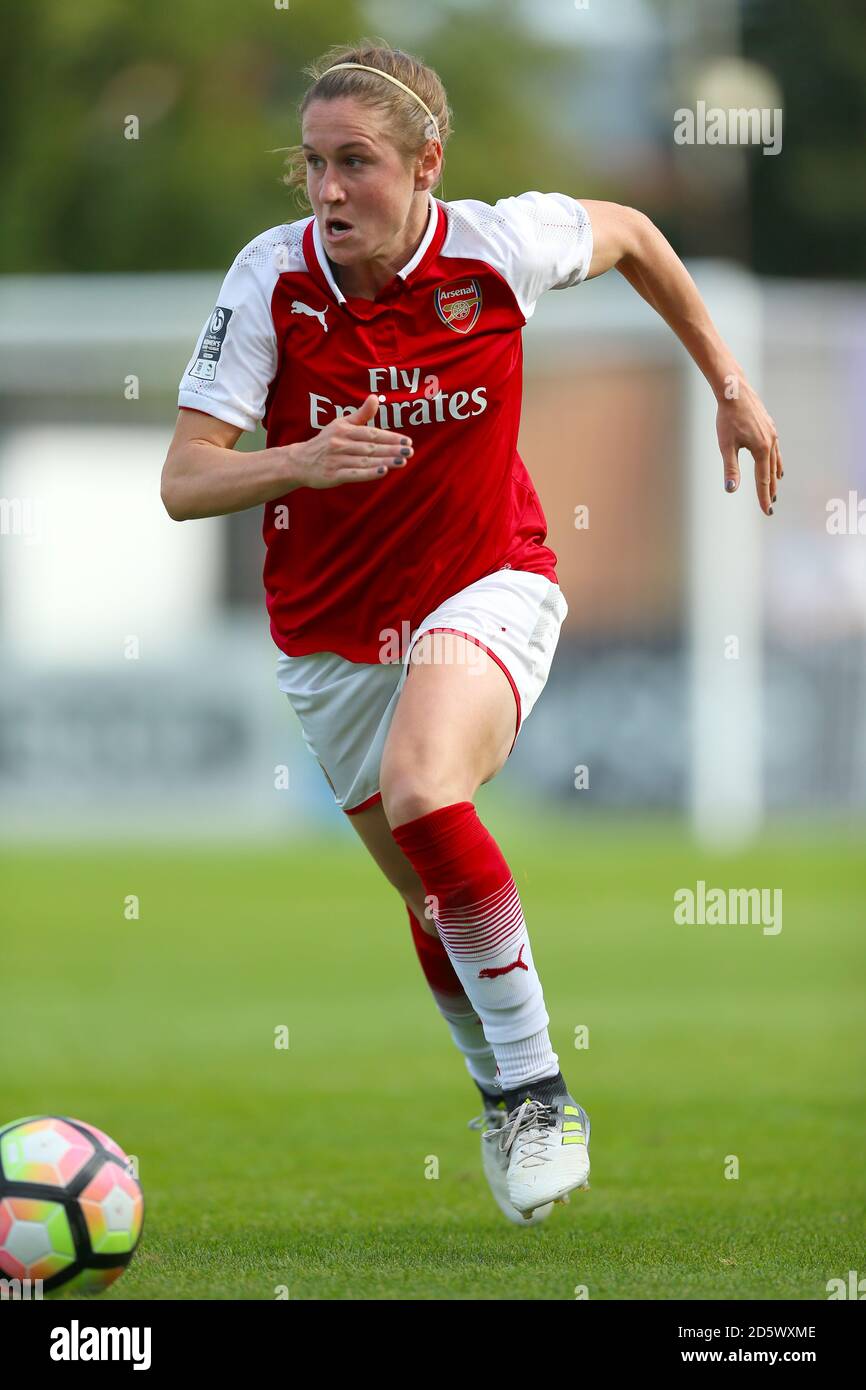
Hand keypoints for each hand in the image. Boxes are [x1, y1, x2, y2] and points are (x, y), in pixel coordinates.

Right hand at [288, 393, 412, 489]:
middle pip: (370, 447)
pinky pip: (354, 474)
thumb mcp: (340, 425)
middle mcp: (340, 444)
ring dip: (385, 461)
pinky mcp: (333, 475)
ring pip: (365, 461)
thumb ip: (361, 415)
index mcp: (344, 430)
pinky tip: (383, 472)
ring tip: (403, 461)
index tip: (407, 440)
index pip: (371, 433)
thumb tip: (375, 398)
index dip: (390, 437)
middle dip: (391, 449)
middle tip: (410, 451)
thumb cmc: (325, 442)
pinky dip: (369, 473)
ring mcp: (336, 460)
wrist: (299, 462)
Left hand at [716, 377, 782, 514]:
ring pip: (775, 459)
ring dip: (774, 474)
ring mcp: (772, 434)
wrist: (735, 392)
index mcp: (762, 450)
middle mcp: (771, 443)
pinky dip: (775, 458)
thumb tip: (731, 489)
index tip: (767, 511)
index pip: (763, 480)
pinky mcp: (769, 426)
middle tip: (771, 504)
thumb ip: (730, 468)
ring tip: (775, 484)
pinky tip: (773, 459)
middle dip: (770, 489)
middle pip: (772, 472)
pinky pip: (775, 448)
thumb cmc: (728, 418)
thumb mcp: (726, 446)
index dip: (763, 497)